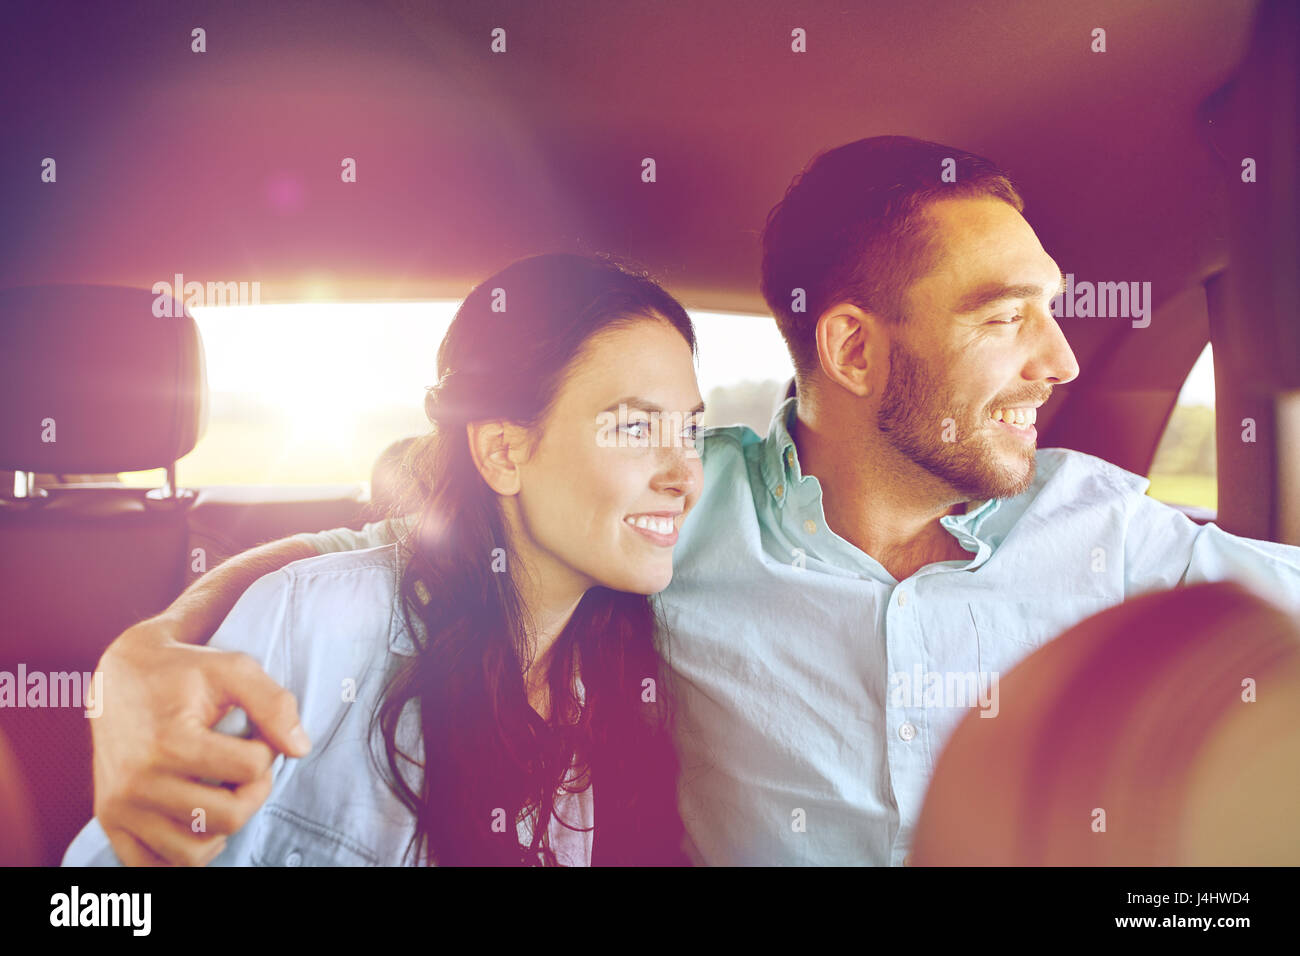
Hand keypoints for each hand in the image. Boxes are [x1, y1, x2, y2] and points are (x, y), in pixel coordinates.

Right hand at [90, 615, 310, 865]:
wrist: (120, 676)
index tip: (255, 734)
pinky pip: (153, 867)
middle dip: (254, 792)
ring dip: (223, 827)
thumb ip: (274, 703)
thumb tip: (301, 749)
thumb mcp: (233, 669)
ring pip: (194, 853)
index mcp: (168, 743)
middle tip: (246, 767)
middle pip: (228, 817)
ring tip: (223, 793)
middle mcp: (136, 782)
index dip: (266, 750)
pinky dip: (185, 854)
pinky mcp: (109, 822)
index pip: (249, 769)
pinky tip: (198, 822)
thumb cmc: (184, 670)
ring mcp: (119, 807)